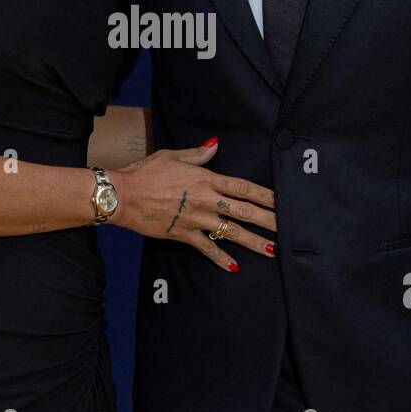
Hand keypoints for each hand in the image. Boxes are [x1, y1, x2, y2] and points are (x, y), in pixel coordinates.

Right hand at [109, 137, 275, 271]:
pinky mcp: (183, 234)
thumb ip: (197, 153)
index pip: (242, 187)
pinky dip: (220, 258)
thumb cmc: (146, 172)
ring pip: (231, 232)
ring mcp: (196, 219)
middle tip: (288, 228)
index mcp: (205, 179)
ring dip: (253, 242)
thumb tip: (214, 144)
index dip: (264, 195)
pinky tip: (234, 267)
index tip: (281, 201)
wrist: (123, 194)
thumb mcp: (172, 156)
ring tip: (272, 250)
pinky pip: (206, 248)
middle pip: (243, 211)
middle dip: (268, 220)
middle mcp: (206, 200)